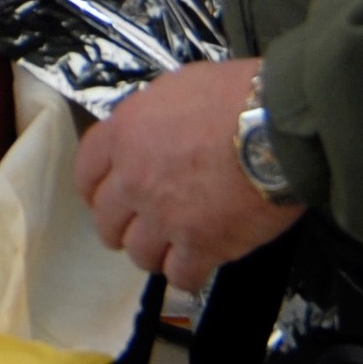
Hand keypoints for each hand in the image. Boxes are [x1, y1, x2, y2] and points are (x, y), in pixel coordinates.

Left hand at [76, 59, 302, 293]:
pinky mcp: (200, 246)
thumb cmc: (236, 95)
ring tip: (174, 247)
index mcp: (124, 135)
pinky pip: (180, 276)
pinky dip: (189, 273)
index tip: (104, 198)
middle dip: (122, 226)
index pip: (86, 173)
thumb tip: (155, 133)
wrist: (276, 127)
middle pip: (107, 221)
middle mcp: (133, 180)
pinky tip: (200, 264)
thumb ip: (155, 118)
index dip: (95, 190)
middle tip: (142, 226)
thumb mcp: (180, 87)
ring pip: (139, 254)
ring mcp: (163, 217)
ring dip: (154, 252)